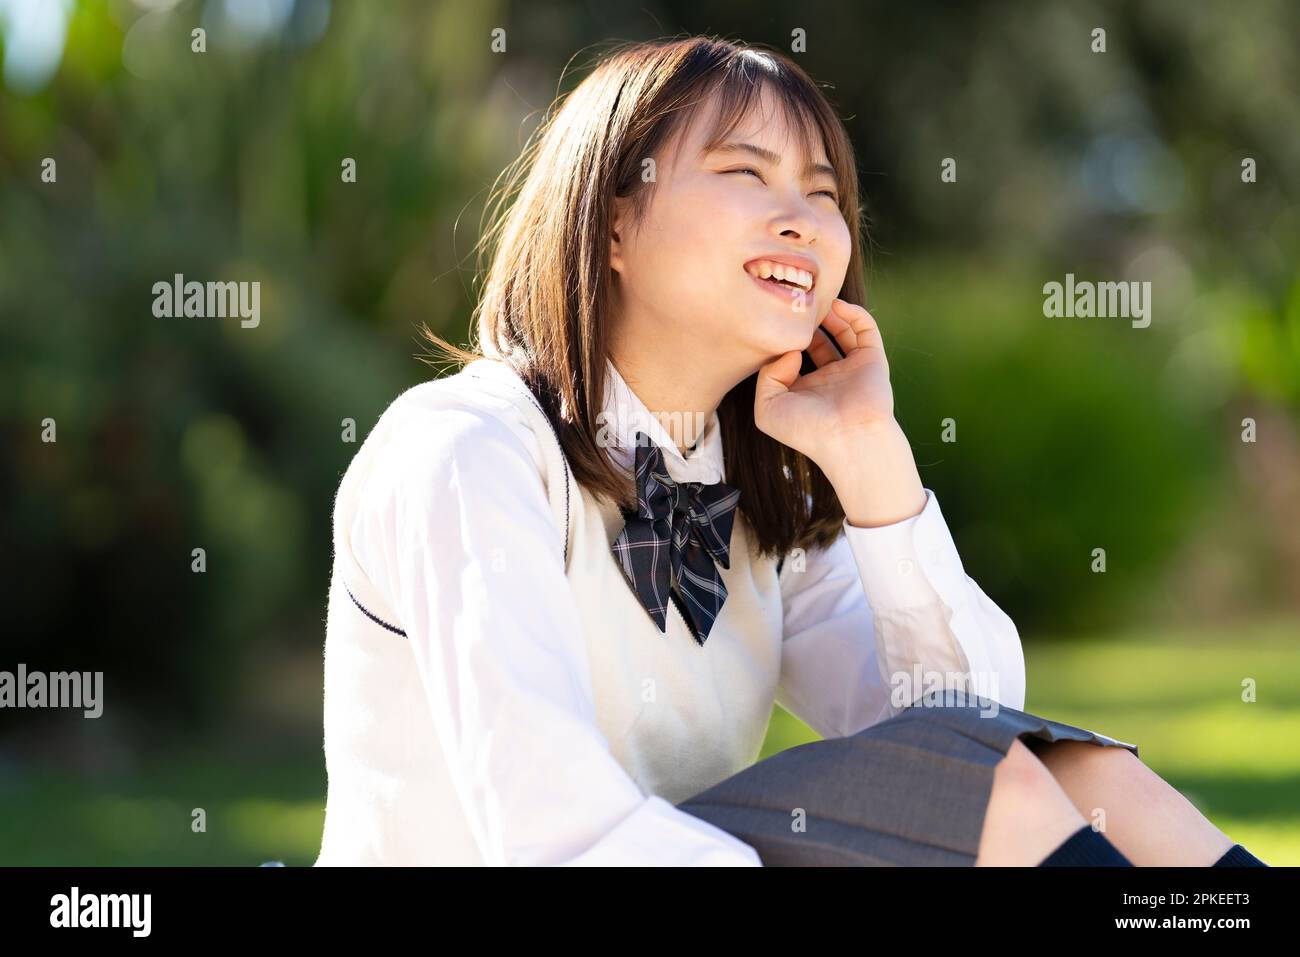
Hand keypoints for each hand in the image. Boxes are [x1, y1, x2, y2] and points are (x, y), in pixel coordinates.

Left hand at [753, 298, 896, 464]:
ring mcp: (852, 369)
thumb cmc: (807, 430)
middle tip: (795, 306)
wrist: (848, 440)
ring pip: (843, 332)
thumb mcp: (768, 408)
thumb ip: (767, 375)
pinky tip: (837, 305)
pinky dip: (855, 314)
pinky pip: (866, 330)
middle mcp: (829, 378)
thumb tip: (789, 351)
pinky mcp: (873, 361)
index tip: (773, 329)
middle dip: (806, 324)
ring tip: (815, 300)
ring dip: (831, 314)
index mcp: (804, 390)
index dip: (781, 341)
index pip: (791, 358)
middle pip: (818, 341)